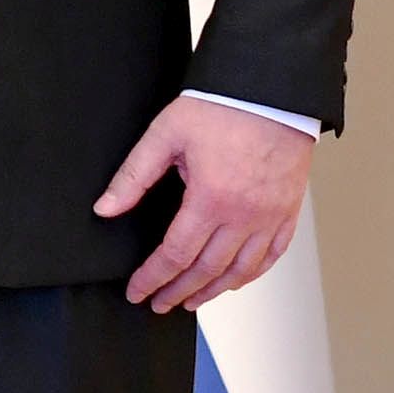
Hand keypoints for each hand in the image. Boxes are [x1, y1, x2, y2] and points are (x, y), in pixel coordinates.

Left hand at [97, 94, 312, 314]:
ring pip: (241, 271)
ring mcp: (270, 216)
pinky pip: (272, 255)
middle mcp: (244, 215)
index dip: (152, 278)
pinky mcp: (288, 211)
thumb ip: (134, 176)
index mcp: (211, 199)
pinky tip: (234, 280)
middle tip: (159, 303)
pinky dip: (251, 274)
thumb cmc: (223, 106)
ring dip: (213, 291)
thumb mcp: (166, 134)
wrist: (272, 89)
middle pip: (206, 271)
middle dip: (178, 291)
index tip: (137, 291)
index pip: (175, 255)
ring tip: (191, 300)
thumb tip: (105, 209)